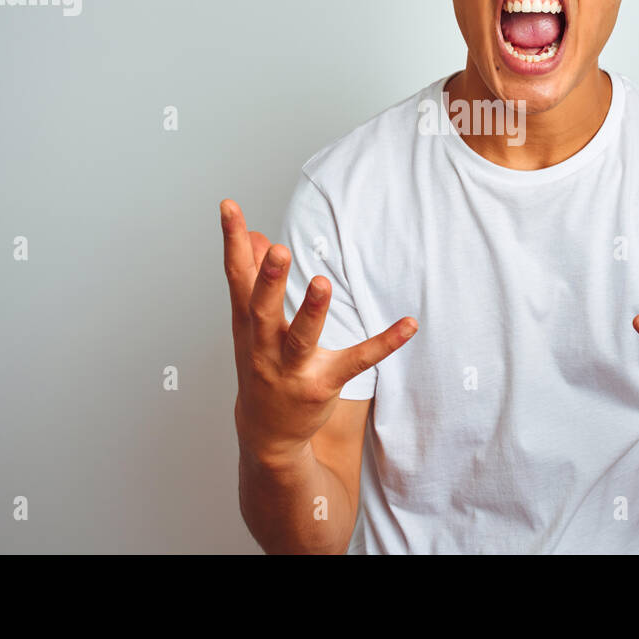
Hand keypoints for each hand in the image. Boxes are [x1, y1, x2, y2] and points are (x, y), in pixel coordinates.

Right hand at [221, 199, 417, 465]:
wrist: (266, 433)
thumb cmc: (259, 364)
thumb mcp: (249, 325)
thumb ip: (253, 279)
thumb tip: (258, 235)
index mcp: (246, 323)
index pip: (236, 276)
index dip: (232, 241)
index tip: (229, 205)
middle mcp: (264, 345)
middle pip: (262, 309)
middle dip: (270, 281)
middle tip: (280, 249)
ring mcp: (293, 368)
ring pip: (302, 339)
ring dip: (312, 311)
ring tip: (323, 282)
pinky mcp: (324, 384)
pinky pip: (357, 361)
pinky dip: (384, 343)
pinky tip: (409, 324)